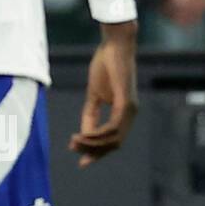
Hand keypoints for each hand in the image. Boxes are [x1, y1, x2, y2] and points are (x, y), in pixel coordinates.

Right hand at [69, 20, 137, 167]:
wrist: (115, 46)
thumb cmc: (105, 66)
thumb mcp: (94, 94)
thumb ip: (90, 113)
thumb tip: (84, 134)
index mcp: (124, 112)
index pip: (113, 139)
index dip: (97, 151)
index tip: (81, 160)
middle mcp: (130, 114)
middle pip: (114, 144)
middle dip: (94, 152)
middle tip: (75, 154)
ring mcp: (130, 109)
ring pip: (113, 138)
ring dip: (92, 143)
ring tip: (74, 141)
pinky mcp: (125, 102)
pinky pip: (112, 126)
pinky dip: (97, 133)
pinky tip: (83, 134)